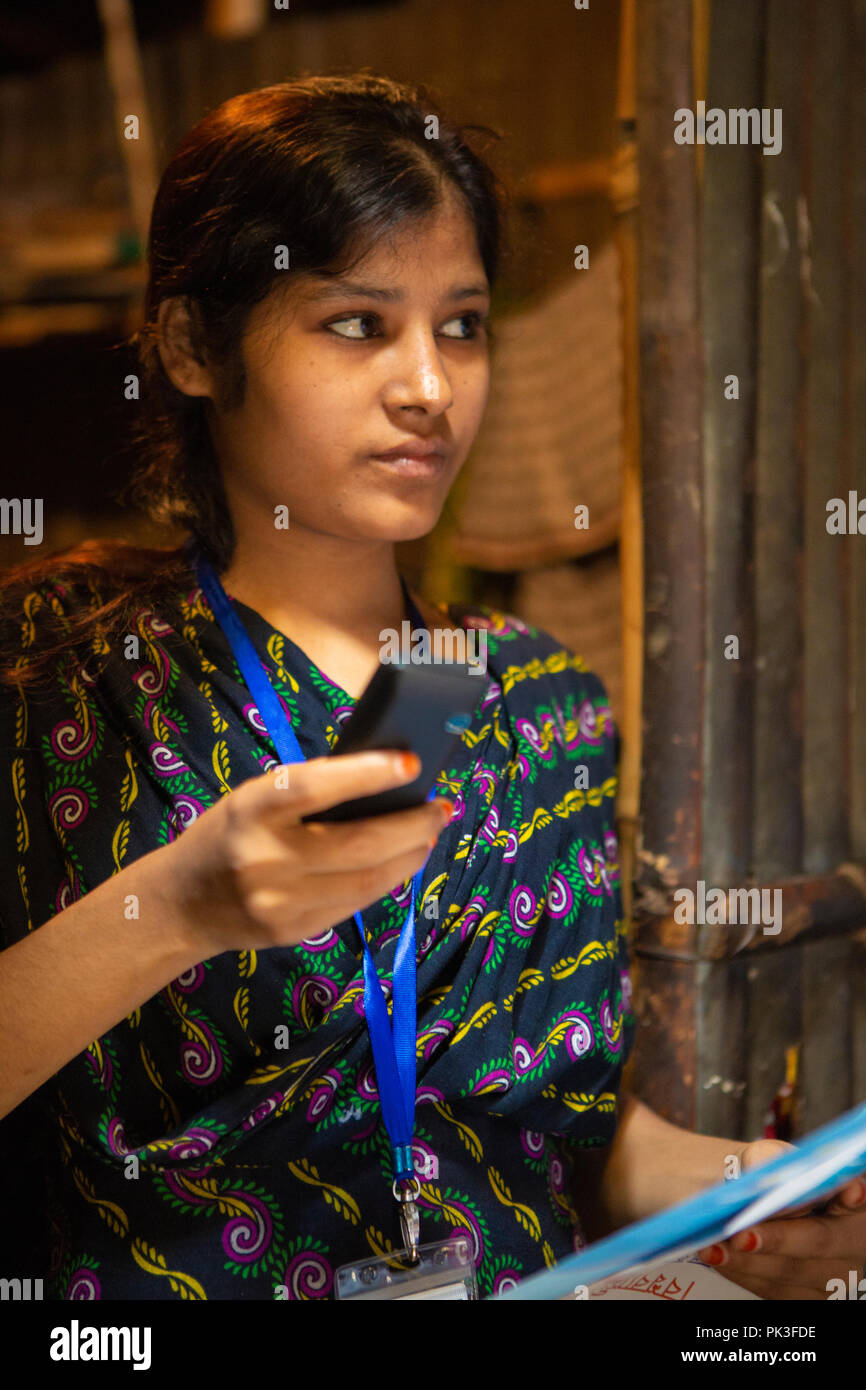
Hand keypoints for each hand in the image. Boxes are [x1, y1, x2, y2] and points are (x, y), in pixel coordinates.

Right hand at [165, 749, 452, 954]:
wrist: (181, 903)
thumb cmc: (229, 833)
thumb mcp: (255, 797)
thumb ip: (309, 790)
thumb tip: (386, 776)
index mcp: (252, 810)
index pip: (316, 787)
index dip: (367, 774)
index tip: (411, 763)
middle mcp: (265, 859)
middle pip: (359, 844)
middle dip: (412, 825)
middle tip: (440, 807)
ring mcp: (281, 902)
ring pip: (368, 880)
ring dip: (409, 855)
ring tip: (428, 833)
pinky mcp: (295, 931)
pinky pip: (356, 903)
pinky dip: (387, 879)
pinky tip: (401, 861)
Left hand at [696, 1137, 865, 1298]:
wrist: (744, 1201)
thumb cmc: (763, 1175)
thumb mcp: (765, 1157)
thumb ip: (768, 1159)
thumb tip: (763, 1172)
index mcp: (849, 1194)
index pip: (856, 1195)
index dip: (854, 1195)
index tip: (850, 1190)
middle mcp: (850, 1237)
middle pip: (820, 1240)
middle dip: (779, 1239)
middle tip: (741, 1235)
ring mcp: (832, 1272)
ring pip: (793, 1272)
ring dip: (749, 1262)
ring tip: (713, 1247)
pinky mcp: (806, 1293)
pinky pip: (775, 1291)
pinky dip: (743, 1273)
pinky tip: (718, 1257)